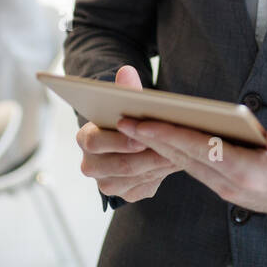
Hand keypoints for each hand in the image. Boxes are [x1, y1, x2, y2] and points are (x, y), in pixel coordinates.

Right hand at [75, 65, 180, 202]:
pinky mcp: (126, 195)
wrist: (132, 145)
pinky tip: (176, 161)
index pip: (94, 142)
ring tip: (182, 151)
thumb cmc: (127, 120)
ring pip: (136, 176)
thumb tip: (127, 71)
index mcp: (85, 139)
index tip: (141, 139)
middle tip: (172, 146)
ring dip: (159, 163)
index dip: (119, 141)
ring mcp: (106, 183)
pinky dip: (161, 173)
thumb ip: (126, 89)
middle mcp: (90, 165)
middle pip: (119, 165)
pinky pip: (146, 186)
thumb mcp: (125, 104)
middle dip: (148, 155)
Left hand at [118, 117, 266, 225]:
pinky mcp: (226, 189)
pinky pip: (193, 170)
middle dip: (153, 139)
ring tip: (134, 128)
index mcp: (249, 173)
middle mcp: (232, 184)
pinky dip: (174, 155)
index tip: (145, 123)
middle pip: (184, 158)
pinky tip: (161, 141)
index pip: (201, 149)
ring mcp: (226, 190)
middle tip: (124, 121)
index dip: (171, 135)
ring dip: (159, 147)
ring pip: (185, 165)